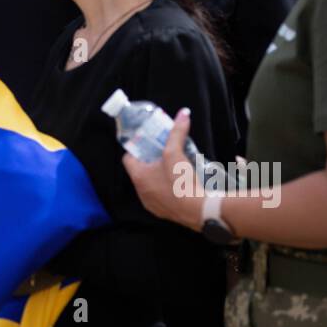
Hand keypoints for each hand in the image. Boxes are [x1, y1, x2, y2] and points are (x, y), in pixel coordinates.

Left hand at [121, 107, 206, 231]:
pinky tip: (180, 184)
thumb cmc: (181, 181)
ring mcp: (152, 204)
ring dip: (158, 177)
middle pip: (140, 172)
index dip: (137, 149)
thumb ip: (177, 132)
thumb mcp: (176, 152)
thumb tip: (183, 113)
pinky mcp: (164, 213)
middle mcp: (141, 192)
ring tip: (172, 167)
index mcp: (138, 176)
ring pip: (151, 186)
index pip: (128, 159)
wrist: (198, 211)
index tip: (148, 144)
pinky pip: (161, 197)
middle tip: (162, 153)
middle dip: (150, 162)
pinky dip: (167, 190)